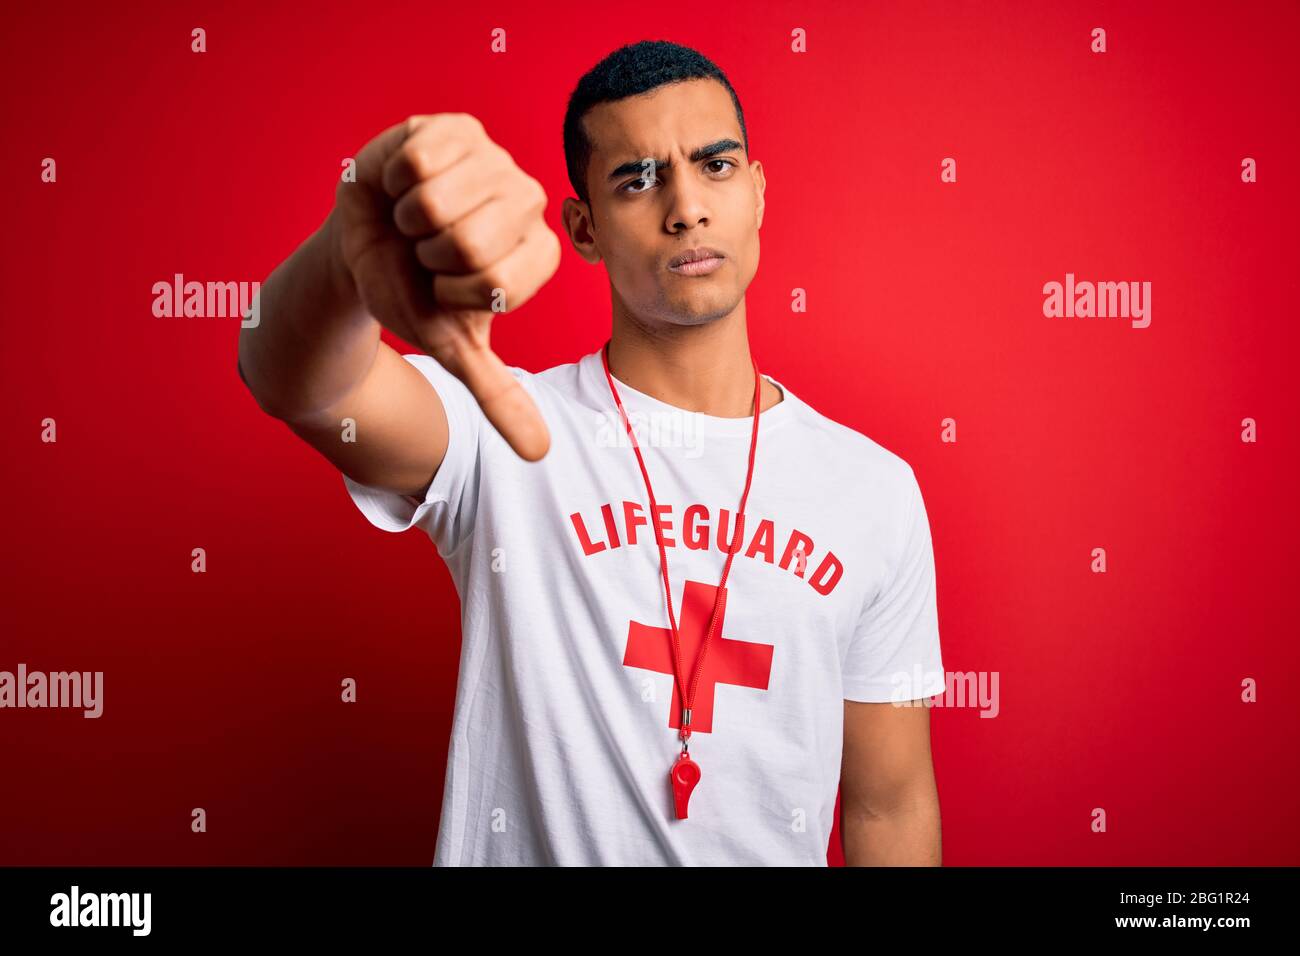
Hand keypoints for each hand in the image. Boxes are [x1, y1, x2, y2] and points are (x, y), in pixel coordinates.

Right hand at [332, 113, 558, 460]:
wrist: (363, 248)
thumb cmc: (413, 292)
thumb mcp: (453, 347)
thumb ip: (498, 396)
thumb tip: (540, 455)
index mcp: (537, 254)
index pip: (499, 284)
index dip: (454, 293)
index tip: (446, 287)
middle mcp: (528, 202)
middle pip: (470, 242)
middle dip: (428, 257)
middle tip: (426, 251)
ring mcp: (495, 159)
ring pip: (440, 201)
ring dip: (408, 220)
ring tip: (413, 220)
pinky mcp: (457, 128)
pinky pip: (418, 159)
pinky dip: (393, 181)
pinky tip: (402, 186)